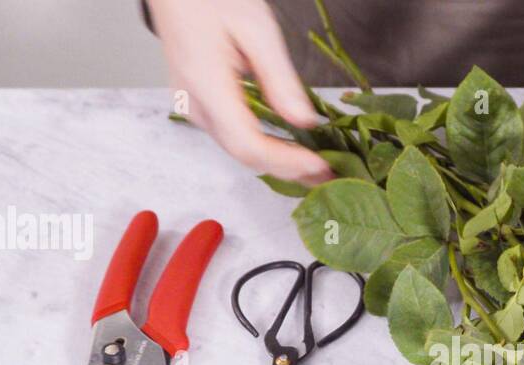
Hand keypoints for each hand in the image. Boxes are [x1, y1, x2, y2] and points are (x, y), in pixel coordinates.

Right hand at [148, 0, 333, 182]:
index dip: (286, 161)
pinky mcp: (201, 107)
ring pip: (240, 151)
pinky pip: (235, 138)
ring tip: (317, 169)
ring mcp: (194, 109)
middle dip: (289, 170)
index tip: (320, 164)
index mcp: (206, 83)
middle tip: (329, 176)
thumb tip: (304, 121)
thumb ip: (279, 78)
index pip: (248, 143)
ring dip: (280, 164)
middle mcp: (195, 105)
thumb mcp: (256, 28)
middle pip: (245, 155)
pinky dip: (266, 149)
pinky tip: (291, 151)